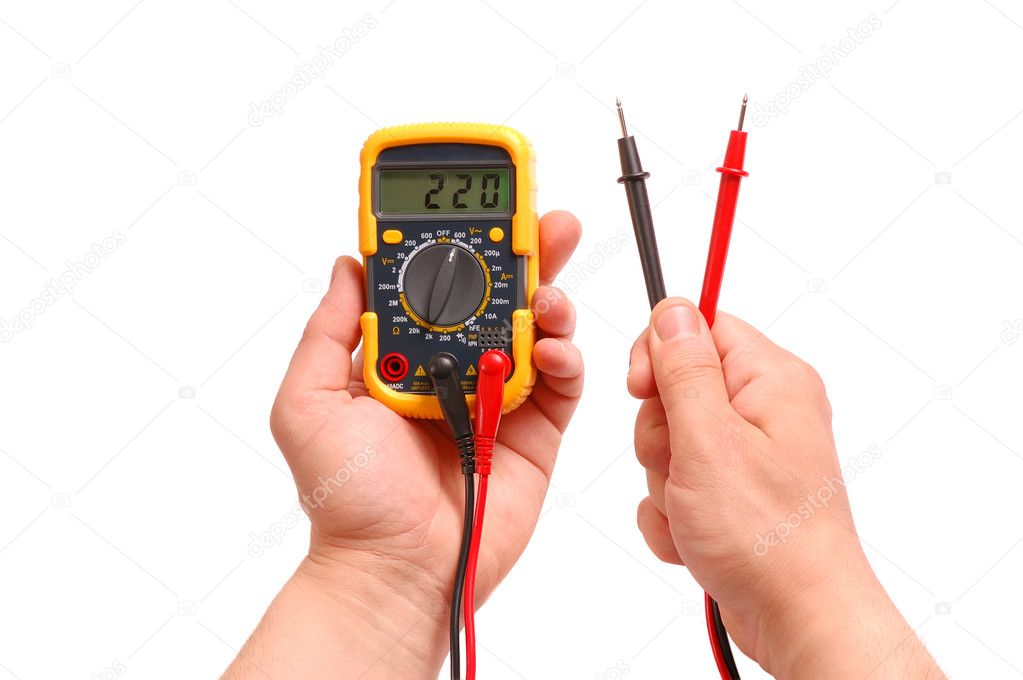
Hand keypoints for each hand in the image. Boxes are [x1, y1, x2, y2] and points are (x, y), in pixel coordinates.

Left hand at [226, 211, 582, 678]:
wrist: (395, 568)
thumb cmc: (349, 497)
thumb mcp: (309, 402)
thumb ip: (329, 332)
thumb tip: (348, 264)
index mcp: (406, 354)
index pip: (435, 283)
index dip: (455, 242)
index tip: (471, 204)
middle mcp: (456, 366)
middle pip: (497, 295)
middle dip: (524, 252)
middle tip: (543, 220)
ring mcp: (499, 396)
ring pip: (537, 329)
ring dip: (550, 299)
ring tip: (546, 295)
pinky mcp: (536, 431)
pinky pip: (563, 382)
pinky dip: (567, 357)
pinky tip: (555, 349)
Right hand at [628, 298, 942, 678]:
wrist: (799, 617)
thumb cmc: (768, 535)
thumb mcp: (710, 440)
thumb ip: (684, 370)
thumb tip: (672, 311)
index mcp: (770, 380)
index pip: (699, 327)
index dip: (659, 354)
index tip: (641, 390)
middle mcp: (763, 412)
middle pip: (674, 390)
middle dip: (660, 437)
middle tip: (685, 468)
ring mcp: (747, 456)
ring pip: (669, 443)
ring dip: (665, 483)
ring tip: (697, 512)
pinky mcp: (732, 494)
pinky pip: (676, 486)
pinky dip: (673, 515)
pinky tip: (695, 538)